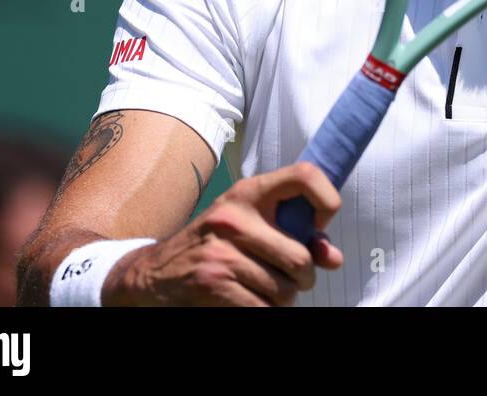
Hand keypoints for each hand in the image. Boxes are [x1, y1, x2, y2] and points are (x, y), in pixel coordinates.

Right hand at [104, 162, 343, 305]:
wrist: (153, 273)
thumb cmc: (215, 245)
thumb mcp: (249, 226)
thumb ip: (295, 235)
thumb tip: (333, 258)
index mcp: (249, 193)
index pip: (305, 176)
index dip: (326, 200)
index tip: (319, 225)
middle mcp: (235, 218)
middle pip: (300, 257)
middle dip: (304, 277)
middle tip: (292, 278)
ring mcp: (222, 252)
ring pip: (285, 290)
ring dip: (284, 299)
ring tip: (267, 290)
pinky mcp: (212, 284)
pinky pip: (263, 309)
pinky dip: (266, 311)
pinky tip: (252, 303)